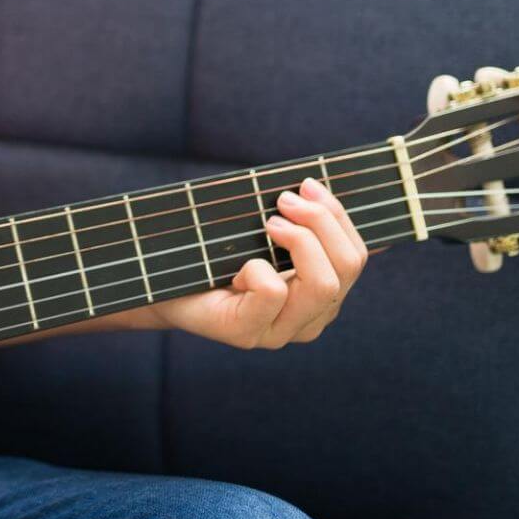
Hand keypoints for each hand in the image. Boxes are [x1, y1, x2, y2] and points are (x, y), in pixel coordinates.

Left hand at [140, 176, 368, 348]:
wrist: (162, 281)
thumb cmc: (216, 250)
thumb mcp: (261, 231)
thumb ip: (296, 218)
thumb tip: (320, 189)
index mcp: (322, 296)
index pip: (356, 256)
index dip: (338, 215)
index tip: (306, 184)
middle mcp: (309, 319)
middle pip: (346, 267)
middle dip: (320, 222)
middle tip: (283, 200)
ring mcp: (280, 332)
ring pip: (321, 283)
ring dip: (298, 240)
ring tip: (267, 223)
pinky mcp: (247, 334)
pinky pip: (273, 292)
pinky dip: (256, 268)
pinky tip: (236, 269)